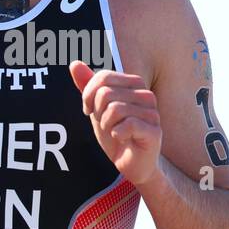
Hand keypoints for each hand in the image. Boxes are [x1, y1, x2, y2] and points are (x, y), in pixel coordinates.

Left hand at [69, 60, 162, 186]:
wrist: (130, 164)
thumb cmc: (116, 134)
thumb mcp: (97, 109)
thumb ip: (88, 86)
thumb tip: (74, 64)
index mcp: (134, 84)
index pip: (103, 77)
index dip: (88, 95)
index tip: (89, 110)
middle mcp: (146, 95)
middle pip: (106, 93)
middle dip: (97, 113)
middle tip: (105, 124)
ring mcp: (152, 113)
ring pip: (115, 109)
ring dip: (106, 125)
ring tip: (114, 132)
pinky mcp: (154, 131)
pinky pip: (127, 125)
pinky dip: (116, 134)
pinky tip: (122, 138)